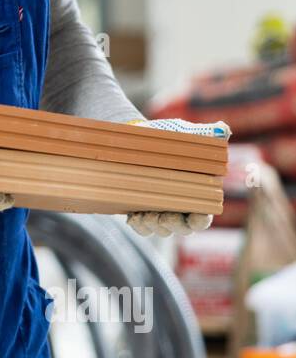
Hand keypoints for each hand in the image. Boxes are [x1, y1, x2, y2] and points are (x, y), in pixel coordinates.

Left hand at [124, 116, 230, 237]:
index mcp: (199, 193)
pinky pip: (142, 227)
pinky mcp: (141, 211)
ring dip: (155, 225)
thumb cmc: (169, 138)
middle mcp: (181, 206)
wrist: (138, 137)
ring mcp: (161, 211)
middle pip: (182, 228)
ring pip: (161, 229)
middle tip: (165, 217)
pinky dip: (139, 225)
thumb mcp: (186, 134)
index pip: (204, 215)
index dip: (201, 220)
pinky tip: (134, 217)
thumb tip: (223, 129)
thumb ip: (205, 134)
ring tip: (147, 215)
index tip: (196, 217)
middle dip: (174, 225)